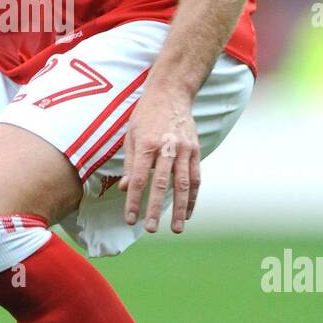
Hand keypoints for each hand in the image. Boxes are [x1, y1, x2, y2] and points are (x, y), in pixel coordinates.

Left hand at [118, 87, 199, 234]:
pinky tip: (188, 212)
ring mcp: (184, 149)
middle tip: (151, 229)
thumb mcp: (131, 135)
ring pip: (184, 184)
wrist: (171, 93)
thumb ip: (130, 164)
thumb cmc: (146, 115)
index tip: (130, 219)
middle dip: (156, 209)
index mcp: (147, 144)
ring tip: (177, 228)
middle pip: (162, 184)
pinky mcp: (195, 150)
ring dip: (181, 209)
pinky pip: (196, 177)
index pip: (140, 179)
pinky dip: (193, 197)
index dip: (134, 201)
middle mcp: (167, 147)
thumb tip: (126, 189)